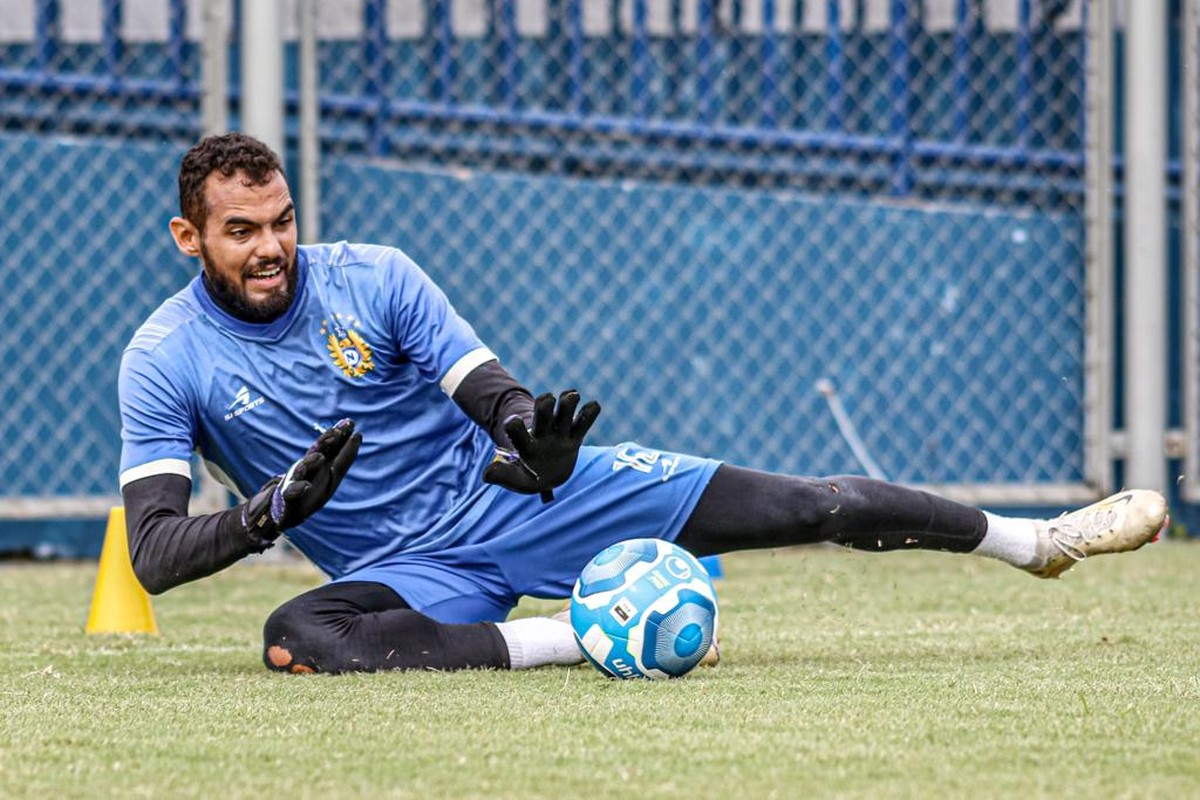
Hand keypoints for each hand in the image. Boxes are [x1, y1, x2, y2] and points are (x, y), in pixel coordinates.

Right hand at [239, 419, 361, 540]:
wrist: (285, 510)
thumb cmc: (312, 489)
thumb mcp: (332, 475)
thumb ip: (345, 457)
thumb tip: (358, 435)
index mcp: (320, 464)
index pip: (332, 447)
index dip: (340, 436)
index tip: (351, 422)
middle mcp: (308, 468)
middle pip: (317, 452)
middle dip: (325, 443)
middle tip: (335, 432)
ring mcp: (296, 480)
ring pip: (303, 469)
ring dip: (310, 463)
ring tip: (319, 457)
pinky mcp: (288, 495)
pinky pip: (292, 492)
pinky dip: (298, 489)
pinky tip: (306, 487)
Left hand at [482, 390, 599, 501]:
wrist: (543, 477)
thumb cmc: (526, 477)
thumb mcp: (515, 479)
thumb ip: (503, 476)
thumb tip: (487, 475)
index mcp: (525, 443)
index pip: (517, 429)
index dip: (515, 425)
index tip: (513, 423)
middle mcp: (542, 433)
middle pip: (543, 411)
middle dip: (545, 405)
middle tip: (548, 400)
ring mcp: (559, 432)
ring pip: (564, 410)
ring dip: (567, 401)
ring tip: (571, 396)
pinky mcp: (575, 437)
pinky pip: (584, 421)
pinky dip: (590, 412)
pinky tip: (593, 406)